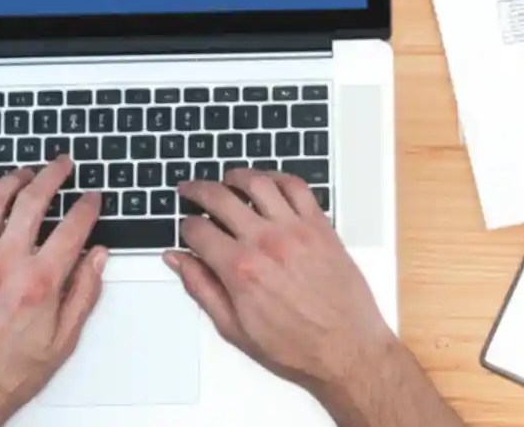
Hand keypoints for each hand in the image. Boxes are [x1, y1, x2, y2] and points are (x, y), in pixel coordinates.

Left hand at [0, 157, 107, 426]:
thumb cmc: (11, 369)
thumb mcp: (64, 338)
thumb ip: (84, 292)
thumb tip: (98, 257)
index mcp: (39, 283)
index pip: (71, 228)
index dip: (87, 207)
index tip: (93, 197)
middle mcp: (6, 265)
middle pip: (32, 202)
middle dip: (52, 176)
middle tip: (63, 164)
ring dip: (13, 179)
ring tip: (28, 171)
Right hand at [164, 170, 394, 395]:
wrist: (346, 347)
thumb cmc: (295, 345)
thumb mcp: (235, 328)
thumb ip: (202, 288)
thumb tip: (177, 259)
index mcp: (240, 270)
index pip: (198, 231)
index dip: (186, 228)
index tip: (187, 230)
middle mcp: (266, 242)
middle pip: (220, 198)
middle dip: (197, 190)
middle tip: (190, 190)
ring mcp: (296, 229)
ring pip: (258, 183)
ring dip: (236, 176)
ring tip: (227, 180)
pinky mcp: (320, 225)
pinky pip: (297, 187)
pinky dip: (278, 177)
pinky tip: (268, 184)